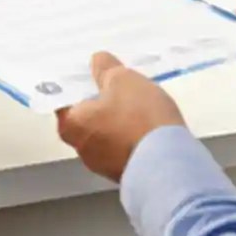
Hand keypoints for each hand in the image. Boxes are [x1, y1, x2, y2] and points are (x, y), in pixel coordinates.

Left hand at [56, 52, 185, 182]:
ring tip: (140, 104)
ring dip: (119, 120)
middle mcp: (81, 148)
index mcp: (71, 124)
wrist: (168, 162)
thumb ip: (106, 69)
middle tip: (120, 84)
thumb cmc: (139, 118)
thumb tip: (97, 62)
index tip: (94, 72)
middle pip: (87, 116)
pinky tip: (148, 124)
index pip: (66, 98)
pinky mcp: (125, 173)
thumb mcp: (122, 80)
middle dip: (102, 101)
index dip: (81, 82)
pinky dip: (132, 135)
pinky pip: (124, 147)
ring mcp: (103, 165)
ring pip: (107, 133)